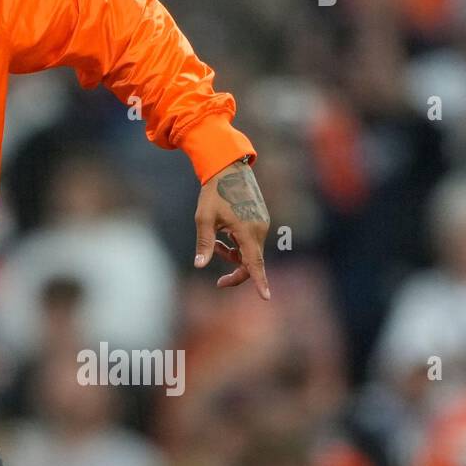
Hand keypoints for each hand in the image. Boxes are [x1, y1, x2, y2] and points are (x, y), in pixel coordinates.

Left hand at [194, 157, 270, 299]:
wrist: (228, 167)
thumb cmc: (214, 192)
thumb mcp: (204, 218)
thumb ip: (204, 243)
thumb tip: (199, 265)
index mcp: (247, 230)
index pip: (255, 263)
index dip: (260, 281)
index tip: (266, 297)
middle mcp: (260, 229)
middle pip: (252, 261)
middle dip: (236, 271)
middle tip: (219, 283)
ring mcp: (262, 223)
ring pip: (250, 251)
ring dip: (233, 254)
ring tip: (214, 242)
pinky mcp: (261, 219)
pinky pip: (251, 241)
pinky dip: (238, 244)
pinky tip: (223, 235)